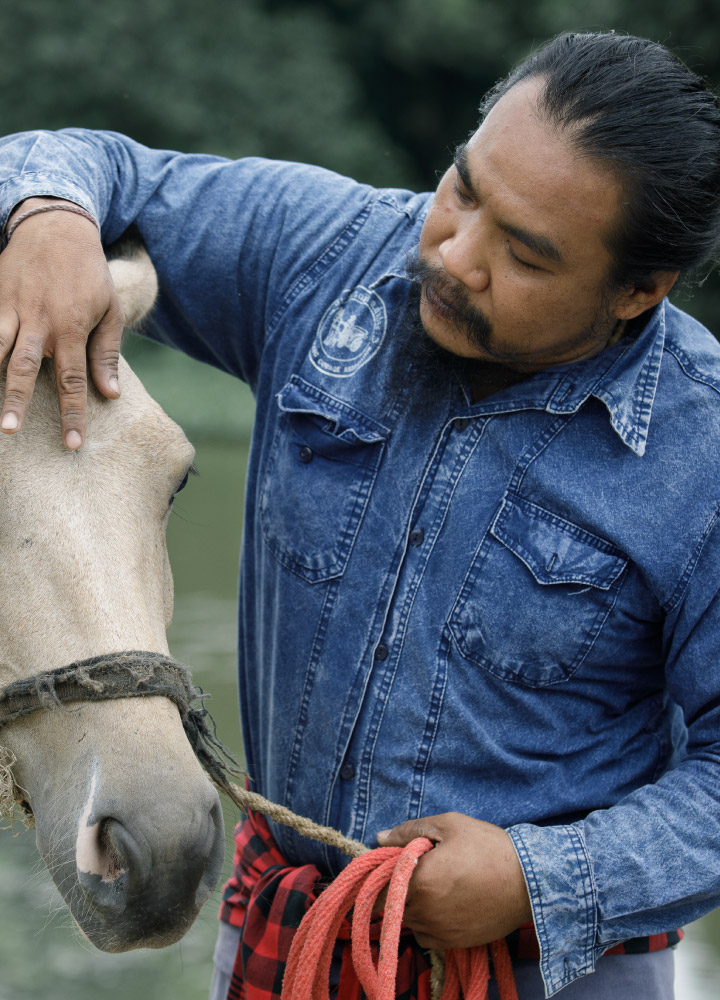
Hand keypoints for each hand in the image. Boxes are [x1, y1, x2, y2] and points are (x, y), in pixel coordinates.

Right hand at [0, 198, 124, 447]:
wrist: (56, 228)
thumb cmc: (89, 275)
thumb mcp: (110, 311)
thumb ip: (107, 355)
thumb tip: (111, 395)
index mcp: (71, 327)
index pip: (72, 379)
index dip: (72, 413)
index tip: (72, 443)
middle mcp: (38, 321)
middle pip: (24, 368)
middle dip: (15, 401)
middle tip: (10, 432)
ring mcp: (11, 308)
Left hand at [376, 812, 531, 949]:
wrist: (529, 882)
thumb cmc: (488, 848)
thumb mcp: (449, 825)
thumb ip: (409, 831)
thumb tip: (380, 838)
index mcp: (418, 881)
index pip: (380, 885)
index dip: (385, 871)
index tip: (398, 860)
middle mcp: (424, 912)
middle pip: (391, 904)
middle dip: (398, 886)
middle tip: (421, 868)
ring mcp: (439, 931)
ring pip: (408, 919)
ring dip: (412, 904)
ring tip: (437, 883)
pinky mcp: (454, 943)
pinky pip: (426, 935)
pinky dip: (428, 920)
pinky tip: (445, 902)